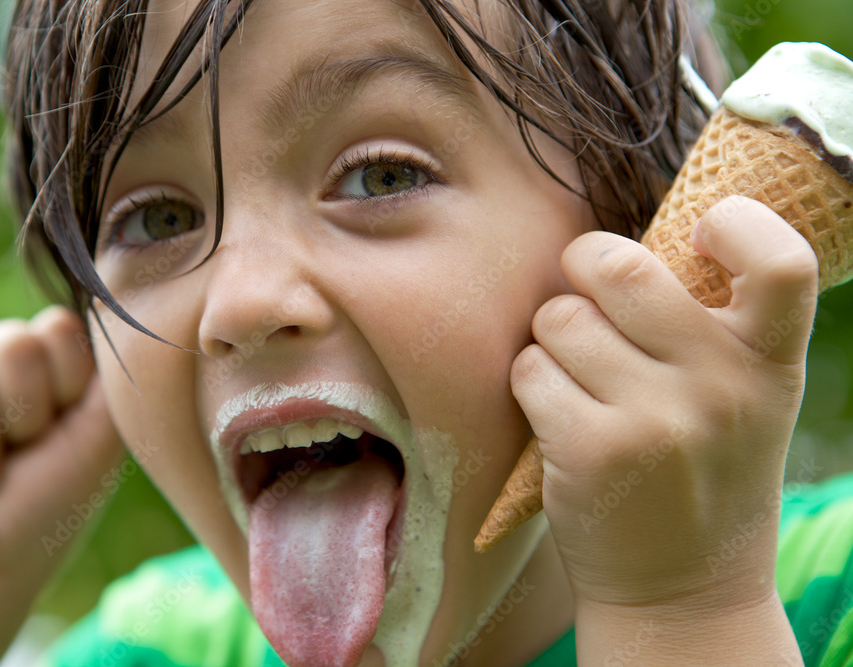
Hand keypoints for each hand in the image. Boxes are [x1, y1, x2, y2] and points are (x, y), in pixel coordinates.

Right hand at [0, 306, 123, 663]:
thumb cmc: (48, 504)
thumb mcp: (100, 437)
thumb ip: (112, 372)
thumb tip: (110, 303)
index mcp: (48, 368)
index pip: (58, 328)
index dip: (63, 386)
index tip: (61, 430)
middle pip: (14, 341)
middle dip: (22, 414)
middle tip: (18, 456)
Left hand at [511, 196, 817, 610]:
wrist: (684, 593)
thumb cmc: (703, 474)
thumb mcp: (743, 400)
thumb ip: (711, 328)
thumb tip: (631, 243)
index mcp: (770, 363)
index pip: (781, 261)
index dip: (734, 224)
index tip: (696, 233)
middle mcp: (721, 386)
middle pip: (621, 266)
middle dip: (585, 265)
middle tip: (587, 290)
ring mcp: (656, 420)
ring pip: (560, 318)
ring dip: (553, 337)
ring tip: (580, 379)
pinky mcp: (592, 451)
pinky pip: (530, 369)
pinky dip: (531, 383)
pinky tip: (559, 417)